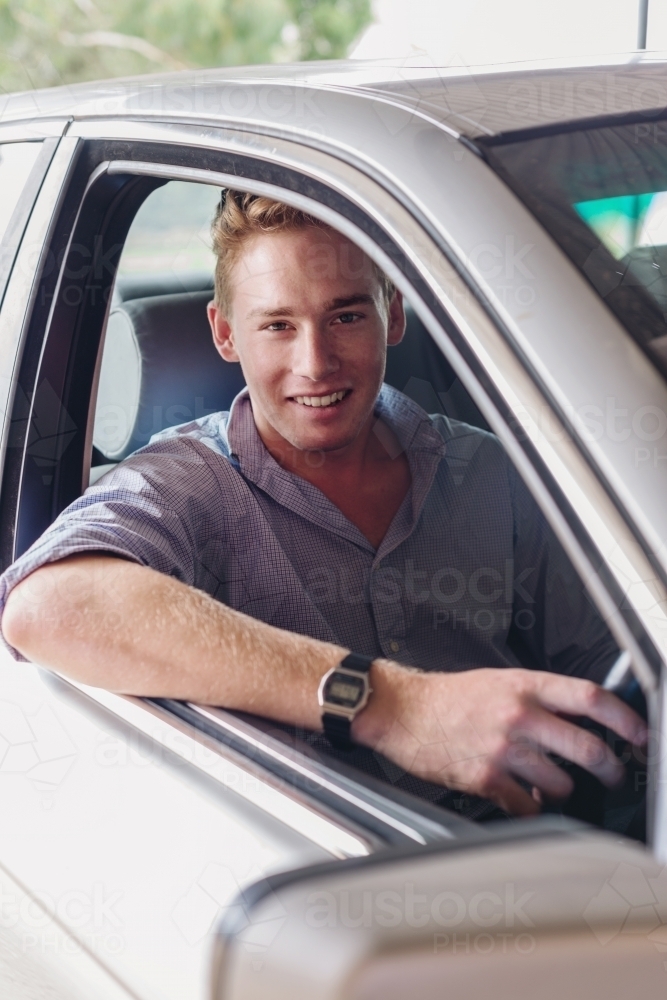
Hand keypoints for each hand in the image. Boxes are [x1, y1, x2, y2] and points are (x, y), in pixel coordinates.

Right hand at [353, 663, 647, 815]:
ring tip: (553, 786)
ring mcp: (502, 748)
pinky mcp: (484, 778)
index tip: (638, 734)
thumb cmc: (448, 696)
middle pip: (587, 747)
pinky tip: (522, 798)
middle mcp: (518, 715)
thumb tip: (581, 714)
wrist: (402, 711)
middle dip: (609, 768)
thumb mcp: (499, 681)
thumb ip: (539, 696)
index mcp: (524, 686)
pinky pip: (525, 804)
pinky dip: (530, 807)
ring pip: (560, 782)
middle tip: (613, 774)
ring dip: (563, 791)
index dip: (624, 718)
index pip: (590, 697)